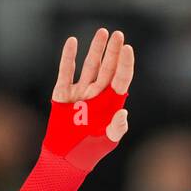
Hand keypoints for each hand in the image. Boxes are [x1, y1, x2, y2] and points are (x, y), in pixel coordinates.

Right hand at [43, 27, 134, 170]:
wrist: (66, 157)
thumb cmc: (90, 151)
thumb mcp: (107, 141)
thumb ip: (116, 128)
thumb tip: (124, 113)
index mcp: (111, 104)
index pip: (120, 79)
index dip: (124, 64)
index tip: (127, 48)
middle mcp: (97, 95)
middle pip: (107, 68)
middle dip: (112, 51)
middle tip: (118, 34)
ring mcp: (80, 92)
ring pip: (89, 66)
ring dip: (95, 50)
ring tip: (102, 32)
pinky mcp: (63, 93)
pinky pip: (66, 71)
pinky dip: (69, 57)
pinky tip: (73, 42)